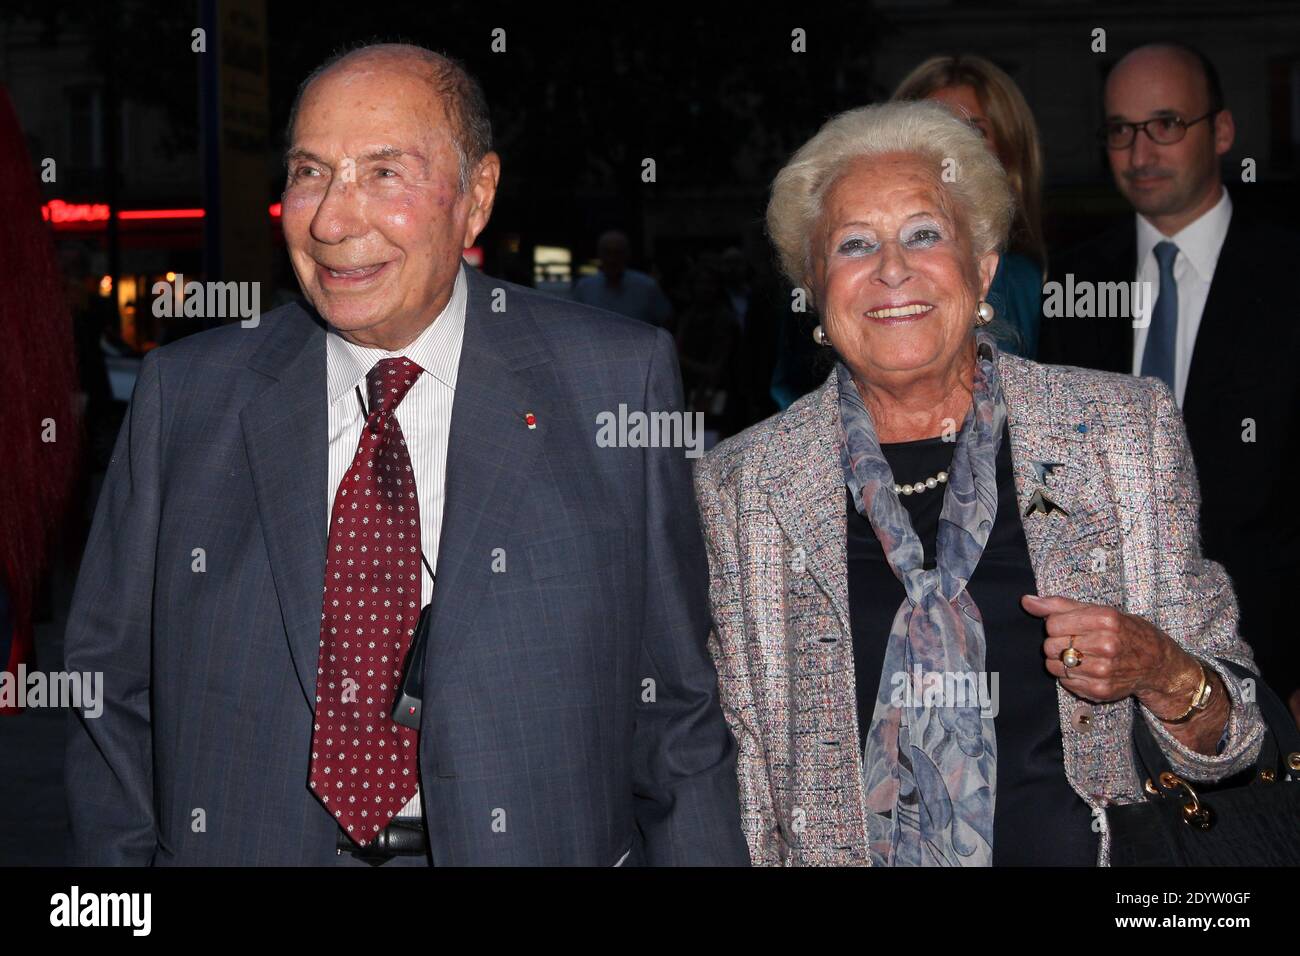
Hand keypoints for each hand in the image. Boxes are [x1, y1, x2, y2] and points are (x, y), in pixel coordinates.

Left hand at [1020, 594, 1198, 710]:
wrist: (1155, 662)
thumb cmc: (1123, 631)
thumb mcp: (1097, 611)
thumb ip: (1059, 605)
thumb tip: (1027, 601)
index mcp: (1105, 620)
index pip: (1052, 624)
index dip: (1055, 625)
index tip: (1068, 627)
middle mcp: (1106, 645)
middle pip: (1050, 646)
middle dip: (1057, 643)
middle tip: (1075, 642)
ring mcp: (1103, 670)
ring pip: (1054, 666)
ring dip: (1061, 661)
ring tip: (1080, 656)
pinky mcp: (1100, 690)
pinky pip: (1065, 682)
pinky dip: (1070, 676)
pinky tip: (1086, 669)